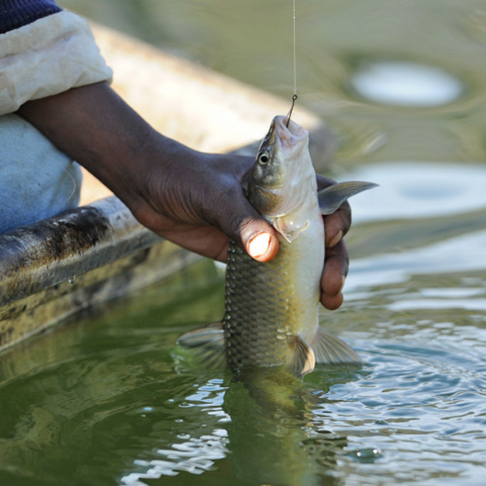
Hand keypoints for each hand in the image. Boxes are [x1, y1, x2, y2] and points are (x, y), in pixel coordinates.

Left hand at [18, 83, 349, 308]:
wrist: (149, 187)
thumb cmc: (184, 177)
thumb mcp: (214, 194)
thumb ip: (241, 221)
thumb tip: (269, 252)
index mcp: (283, 181)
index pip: (328, 196)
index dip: (336, 218)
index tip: (328, 237)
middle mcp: (282, 207)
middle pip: (325, 233)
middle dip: (335, 259)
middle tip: (330, 284)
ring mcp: (267, 232)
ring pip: (309, 256)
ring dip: (324, 278)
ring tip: (331, 302)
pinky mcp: (249, 255)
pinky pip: (280, 273)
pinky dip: (296, 290)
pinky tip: (310, 308)